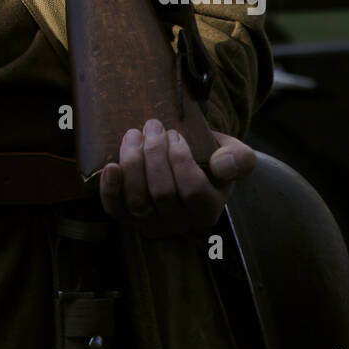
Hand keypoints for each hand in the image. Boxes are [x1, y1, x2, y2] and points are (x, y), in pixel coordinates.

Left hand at [99, 119, 254, 235]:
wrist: (185, 164)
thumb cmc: (209, 157)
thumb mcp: (233, 153)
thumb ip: (239, 159)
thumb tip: (221, 164)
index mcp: (208, 210)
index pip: (193, 190)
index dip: (181, 159)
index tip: (174, 133)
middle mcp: (180, 224)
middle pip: (163, 194)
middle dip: (154, 154)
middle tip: (152, 125)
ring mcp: (152, 223)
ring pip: (138, 202)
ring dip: (132, 164)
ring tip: (133, 135)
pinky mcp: (128, 219)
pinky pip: (116, 211)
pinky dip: (110, 190)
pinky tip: (110, 166)